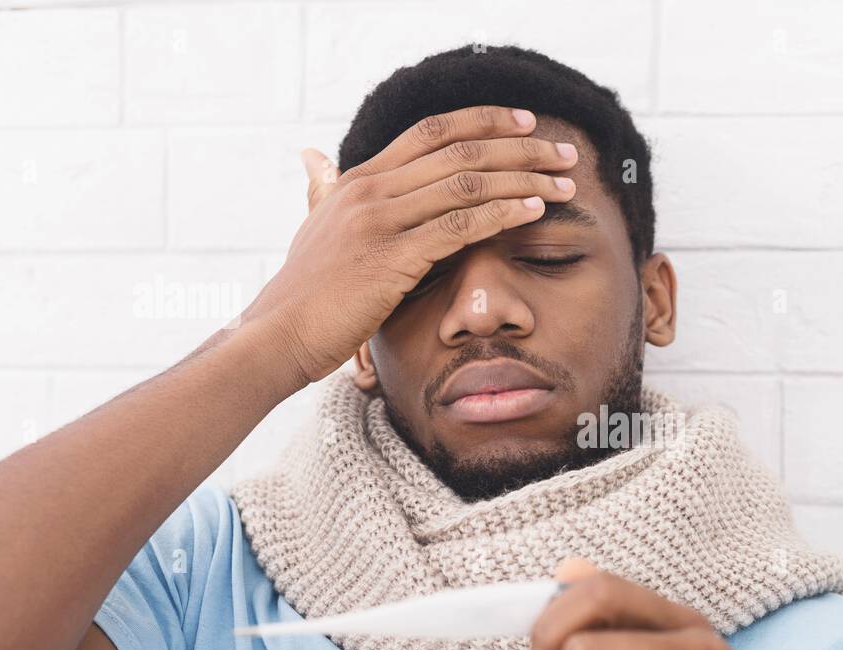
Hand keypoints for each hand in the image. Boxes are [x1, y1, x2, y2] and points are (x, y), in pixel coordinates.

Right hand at [243, 105, 579, 386]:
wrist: (278, 334)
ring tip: (564, 183)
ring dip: (524, 180)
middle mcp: (370, 190)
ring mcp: (380, 221)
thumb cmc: (304, 292)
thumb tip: (312, 156)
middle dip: (521, 149)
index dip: (484, 122)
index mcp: (358, 180)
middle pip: (460, 150)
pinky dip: (501, 214)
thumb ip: (322, 191)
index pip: (431, 132)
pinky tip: (534, 211)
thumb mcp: (314, 229)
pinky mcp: (392, 258)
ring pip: (467, 183)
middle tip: (564, 152)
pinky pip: (460, 226)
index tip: (526, 122)